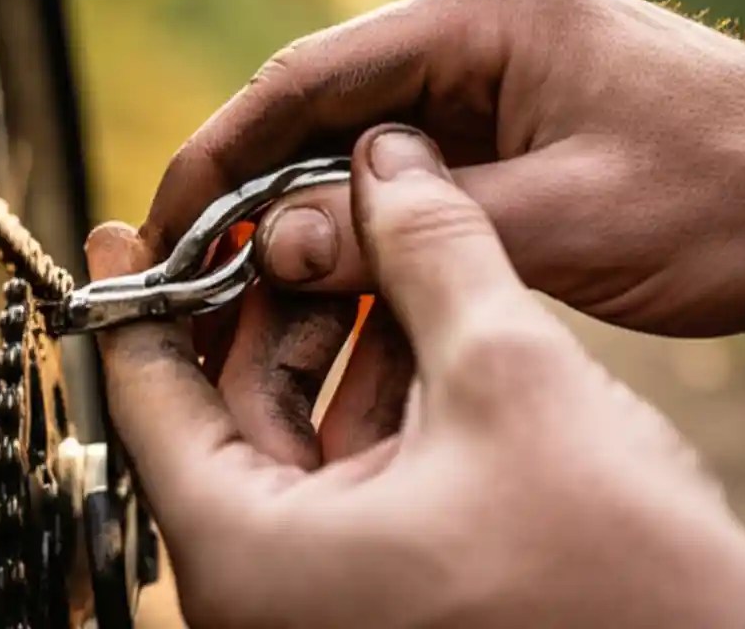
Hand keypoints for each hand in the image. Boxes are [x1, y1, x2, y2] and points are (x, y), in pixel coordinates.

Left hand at [88, 130, 744, 628]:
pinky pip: (349, 477)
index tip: (129, 224)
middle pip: (227, 410)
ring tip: (378, 249)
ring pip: (295, 438)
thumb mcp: (508, 375)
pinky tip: (419, 323)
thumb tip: (387, 160)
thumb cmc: (616, 566)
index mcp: (252, 555)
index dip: (143, 292)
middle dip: (273, 300)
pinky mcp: (384, 598)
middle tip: (297, 211)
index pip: (151, 399)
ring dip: (337, 341)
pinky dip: (378, 399)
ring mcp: (326, 599)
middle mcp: (267, 591)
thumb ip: (432, 249)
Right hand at [141, 0, 744, 336]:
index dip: (218, 153)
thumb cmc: (736, 195)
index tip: (165, 226)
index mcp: (484, 20)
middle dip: (251, 195)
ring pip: (359, 150)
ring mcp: (495, 79)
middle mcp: (478, 34)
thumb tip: (266, 245)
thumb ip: (406, 232)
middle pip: (319, 110)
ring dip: (308, 221)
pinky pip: (411, 178)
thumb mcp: (562, 222)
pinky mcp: (513, 128)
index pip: (306, 77)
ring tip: (253, 301)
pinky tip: (339, 291)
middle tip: (196, 278)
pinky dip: (369, 232)